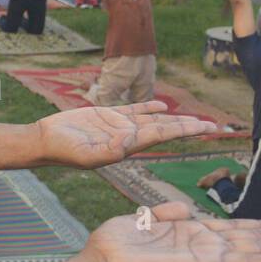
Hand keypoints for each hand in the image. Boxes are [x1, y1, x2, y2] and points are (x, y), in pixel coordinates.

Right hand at [35, 102, 216, 168]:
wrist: (45, 142)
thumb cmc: (63, 151)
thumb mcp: (85, 155)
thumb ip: (108, 150)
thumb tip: (129, 141)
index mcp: (128, 146)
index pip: (165, 135)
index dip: (187, 130)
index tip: (208, 129)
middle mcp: (128, 136)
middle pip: (166, 129)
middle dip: (190, 127)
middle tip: (215, 126)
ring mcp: (119, 125)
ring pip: (154, 120)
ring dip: (175, 119)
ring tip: (195, 120)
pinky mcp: (107, 116)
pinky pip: (134, 110)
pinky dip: (150, 107)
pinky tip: (163, 106)